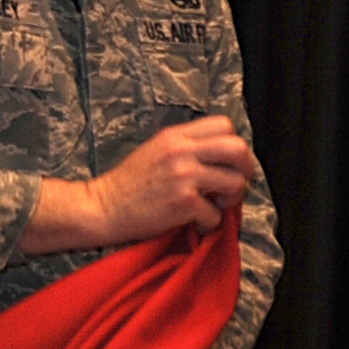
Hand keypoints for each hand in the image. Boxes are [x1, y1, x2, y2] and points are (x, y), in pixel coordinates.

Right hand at [25, 116, 257, 254]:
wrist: (102, 207)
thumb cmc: (130, 183)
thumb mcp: (157, 150)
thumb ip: (188, 147)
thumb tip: (223, 156)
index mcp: (176, 136)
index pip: (224, 125)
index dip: (234, 145)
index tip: (231, 162)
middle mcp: (182, 152)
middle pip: (238, 149)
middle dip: (246, 169)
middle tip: (235, 183)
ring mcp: (184, 176)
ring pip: (236, 183)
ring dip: (231, 199)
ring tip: (215, 204)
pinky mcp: (184, 202)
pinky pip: (217, 214)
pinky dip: (210, 223)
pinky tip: (196, 221)